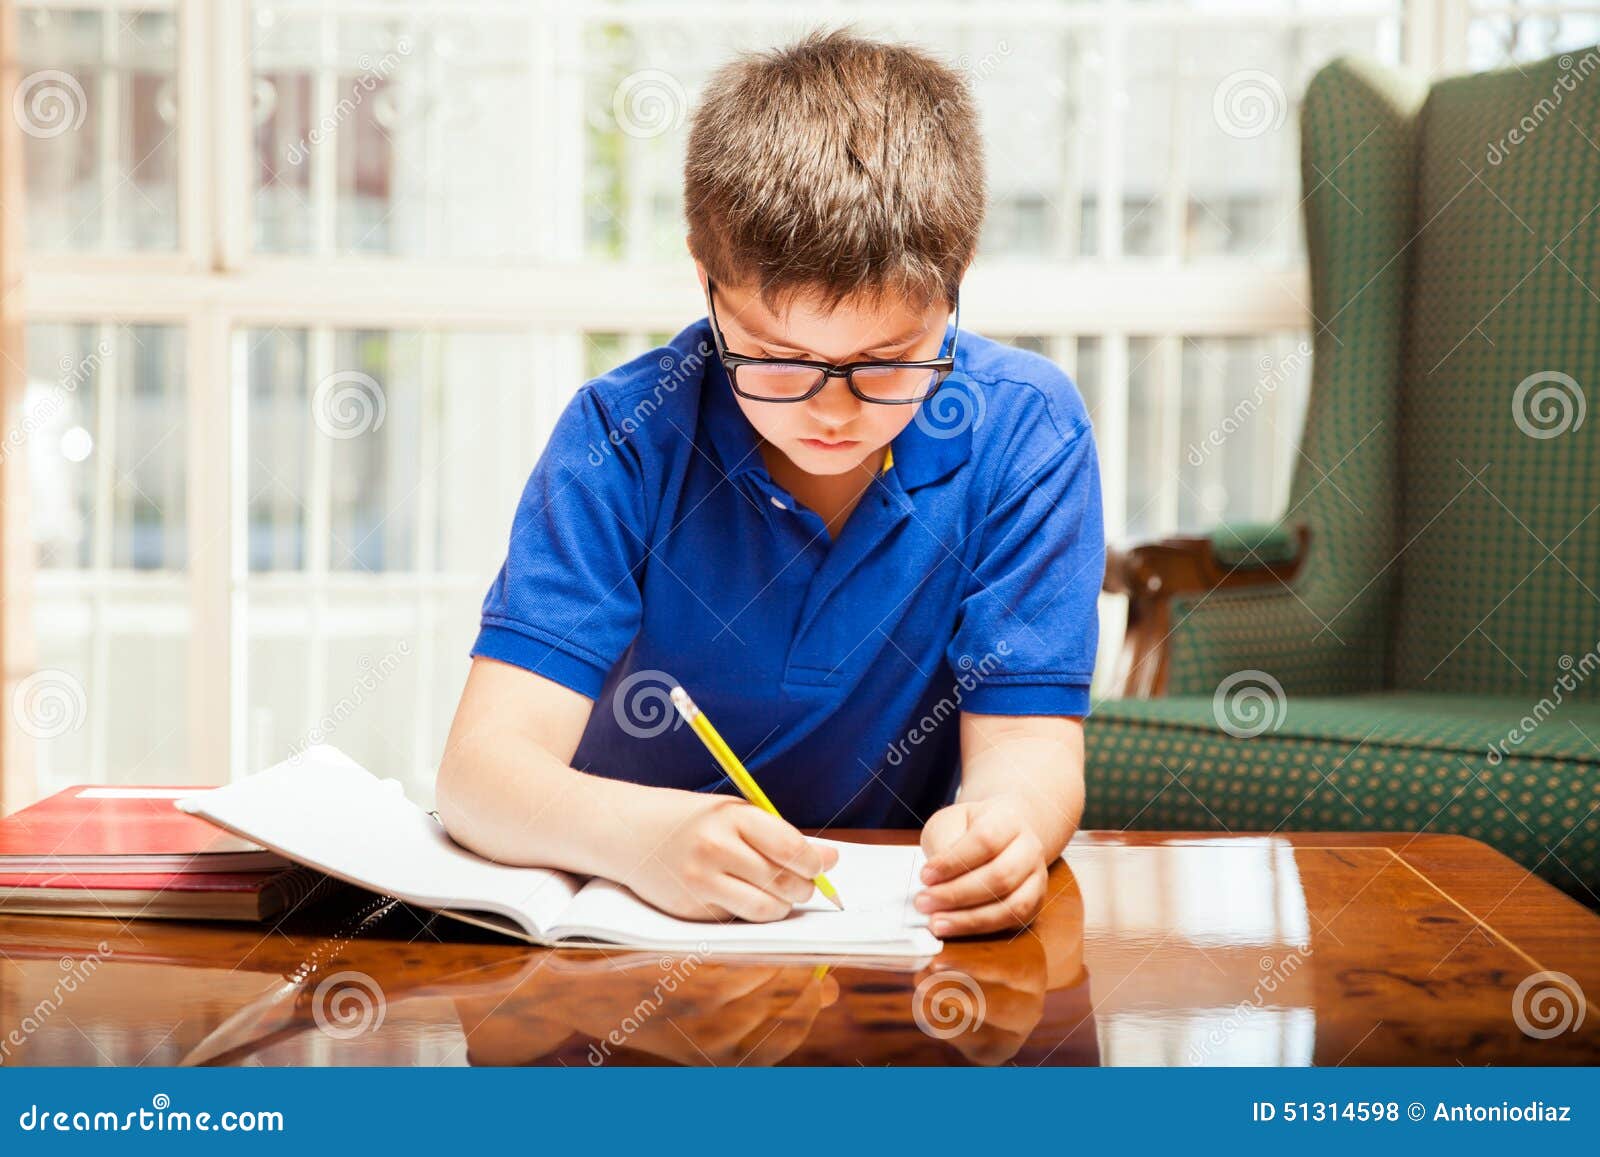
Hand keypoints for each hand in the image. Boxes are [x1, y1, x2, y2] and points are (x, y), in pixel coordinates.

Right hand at [622, 792, 838, 922]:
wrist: (629, 832)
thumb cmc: (693, 820)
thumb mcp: (734, 814)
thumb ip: (780, 835)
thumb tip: (832, 859)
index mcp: (731, 817)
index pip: (790, 847)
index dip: (813, 863)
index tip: (819, 866)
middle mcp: (715, 849)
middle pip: (782, 881)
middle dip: (803, 888)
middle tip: (802, 883)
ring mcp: (701, 882)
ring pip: (765, 909)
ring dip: (782, 906)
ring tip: (779, 894)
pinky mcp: (691, 909)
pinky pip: (739, 919)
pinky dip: (751, 913)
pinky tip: (742, 896)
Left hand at [917, 798, 1047, 937]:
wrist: (1001, 835)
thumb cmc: (971, 829)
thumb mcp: (950, 823)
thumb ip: (943, 845)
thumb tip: (932, 880)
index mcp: (1009, 821)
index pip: (985, 840)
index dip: (953, 862)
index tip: (925, 875)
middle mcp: (1030, 849)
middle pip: (1000, 876)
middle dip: (957, 894)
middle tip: (924, 902)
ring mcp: (1036, 879)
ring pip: (1011, 906)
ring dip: (969, 919)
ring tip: (936, 922)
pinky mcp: (1033, 904)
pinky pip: (1011, 923)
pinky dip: (980, 929)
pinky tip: (954, 927)